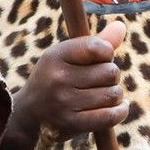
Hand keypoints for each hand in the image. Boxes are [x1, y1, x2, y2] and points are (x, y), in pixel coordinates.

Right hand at [15, 21, 128, 137]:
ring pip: (113, 94)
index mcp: (56, 55)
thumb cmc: (54, 79)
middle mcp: (59, 78)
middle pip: (110, 72)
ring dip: (115, 95)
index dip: (107, 53)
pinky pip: (110, 116)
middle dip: (111, 76)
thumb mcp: (66, 57)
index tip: (101, 58)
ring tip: (104, 94)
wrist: (28, 114)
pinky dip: (120, 111)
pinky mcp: (72, 124)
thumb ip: (96, 42)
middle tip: (99, 80)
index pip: (98, 48)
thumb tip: (121, 26)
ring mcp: (65, 102)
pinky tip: (118, 107)